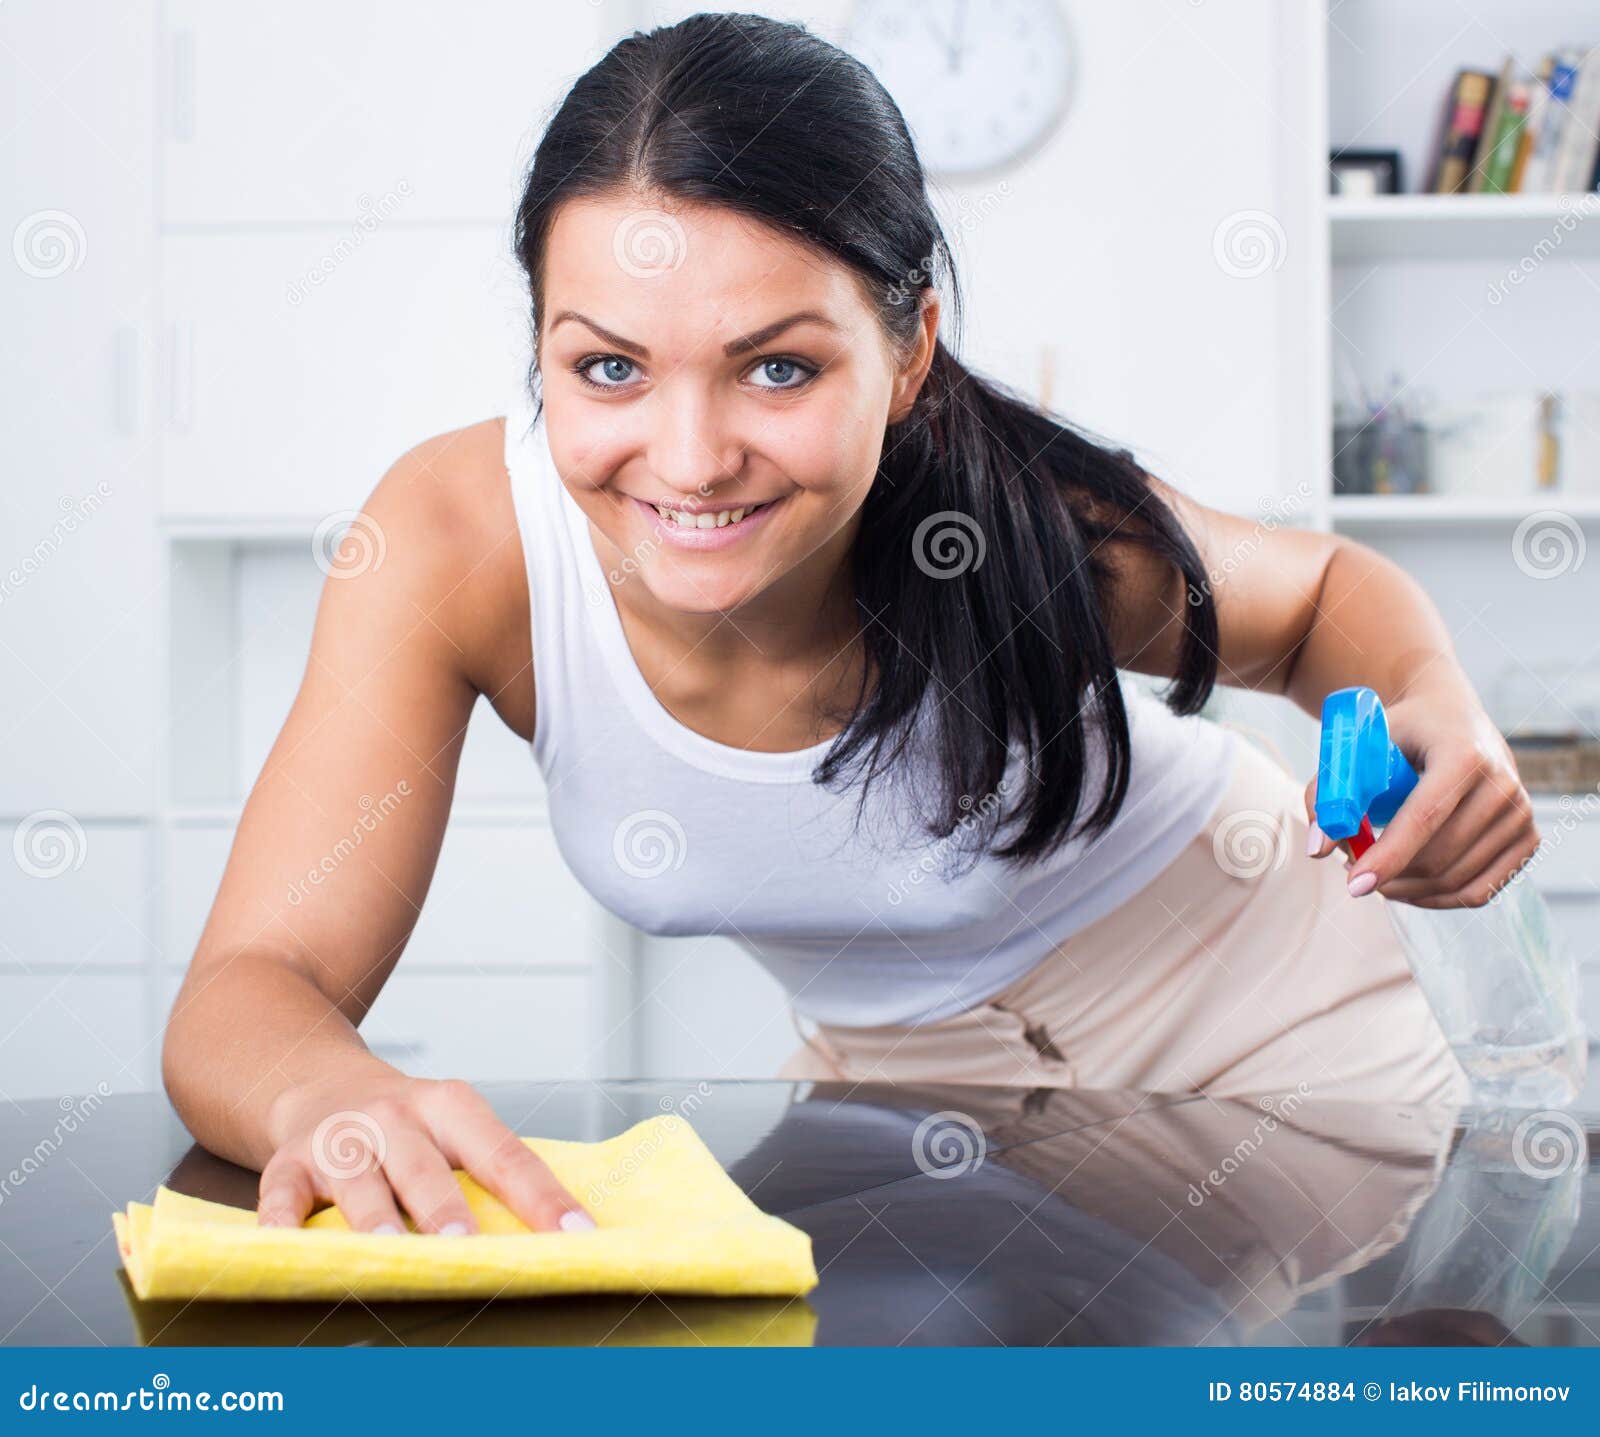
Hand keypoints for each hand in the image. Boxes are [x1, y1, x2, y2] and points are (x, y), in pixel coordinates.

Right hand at [257, 1070, 595, 1234]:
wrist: (320, 1082)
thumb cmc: (405, 1126)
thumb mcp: (451, 1129)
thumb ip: (486, 1174)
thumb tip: (553, 1239)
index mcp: (451, 1107)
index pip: (505, 1155)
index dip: (541, 1198)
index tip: (575, 1236)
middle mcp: (395, 1117)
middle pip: (426, 1167)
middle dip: (447, 1208)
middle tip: (468, 1248)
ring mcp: (340, 1140)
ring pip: (360, 1184)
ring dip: (376, 1219)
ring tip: (391, 1252)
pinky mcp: (288, 1164)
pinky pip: (282, 1196)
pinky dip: (280, 1225)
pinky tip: (284, 1247)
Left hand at [1304, 688, 1539, 907]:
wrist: (1452, 718)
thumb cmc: (1398, 733)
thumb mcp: (1359, 747)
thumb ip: (1331, 792)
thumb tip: (1318, 849)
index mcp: (1463, 754)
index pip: (1425, 817)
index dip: (1388, 856)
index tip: (1354, 885)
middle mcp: (1503, 784)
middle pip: (1441, 856)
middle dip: (1390, 875)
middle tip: (1352, 870)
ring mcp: (1521, 814)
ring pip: (1458, 880)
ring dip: (1409, 889)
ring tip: (1375, 874)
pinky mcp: (1527, 838)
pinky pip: (1479, 890)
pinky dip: (1438, 898)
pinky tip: (1407, 886)